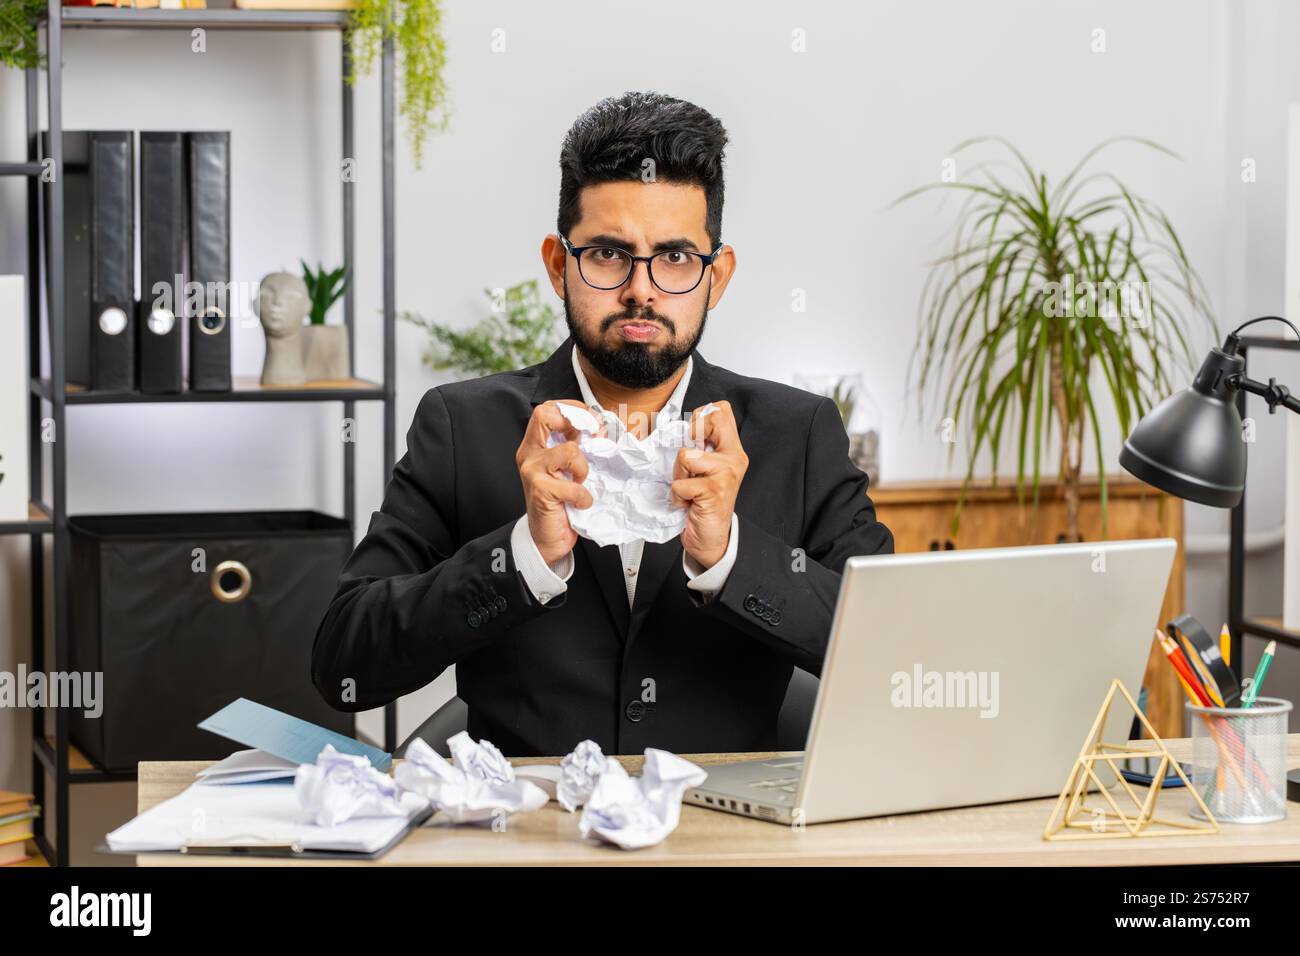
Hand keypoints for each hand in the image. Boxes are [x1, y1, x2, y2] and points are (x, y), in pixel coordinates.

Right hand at [516, 400, 596, 564]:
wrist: (545, 538)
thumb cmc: (559, 503)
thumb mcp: (566, 469)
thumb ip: (576, 447)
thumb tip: (599, 429)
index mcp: (535, 446)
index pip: (548, 409)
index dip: (573, 409)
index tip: (593, 421)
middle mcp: (529, 454)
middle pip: (544, 415)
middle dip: (575, 420)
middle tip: (592, 436)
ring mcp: (532, 471)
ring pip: (570, 450)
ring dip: (584, 468)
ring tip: (581, 483)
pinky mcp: (540, 490)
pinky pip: (575, 485)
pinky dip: (584, 496)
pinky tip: (579, 503)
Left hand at [672, 400, 747, 568]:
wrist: (712, 539)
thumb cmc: (705, 503)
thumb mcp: (707, 470)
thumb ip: (701, 449)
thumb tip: (682, 429)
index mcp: (732, 450)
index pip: (721, 411)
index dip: (700, 417)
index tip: (693, 437)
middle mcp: (733, 459)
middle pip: (710, 421)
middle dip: (690, 437)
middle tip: (690, 462)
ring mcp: (725, 474)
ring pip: (686, 456)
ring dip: (679, 475)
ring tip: (688, 489)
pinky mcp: (713, 492)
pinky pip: (680, 483)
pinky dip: (677, 496)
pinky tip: (688, 503)